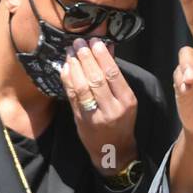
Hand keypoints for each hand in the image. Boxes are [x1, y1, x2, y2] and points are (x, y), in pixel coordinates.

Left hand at [61, 37, 138, 173]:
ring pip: (83, 87)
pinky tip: (65, 67)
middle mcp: (112, 109)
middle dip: (86, 58)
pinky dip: (68, 80)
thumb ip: (115, 76)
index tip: (94, 42)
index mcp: (127, 102)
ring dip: (75, 66)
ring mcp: (96, 116)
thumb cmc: (121, 122)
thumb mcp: (125, 100)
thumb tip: (108, 48)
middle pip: (97, 79)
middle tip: (78, 43)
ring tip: (71, 52)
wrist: (112, 150)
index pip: (113, 74)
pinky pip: (73, 96)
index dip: (102, 56)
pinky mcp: (81, 120)